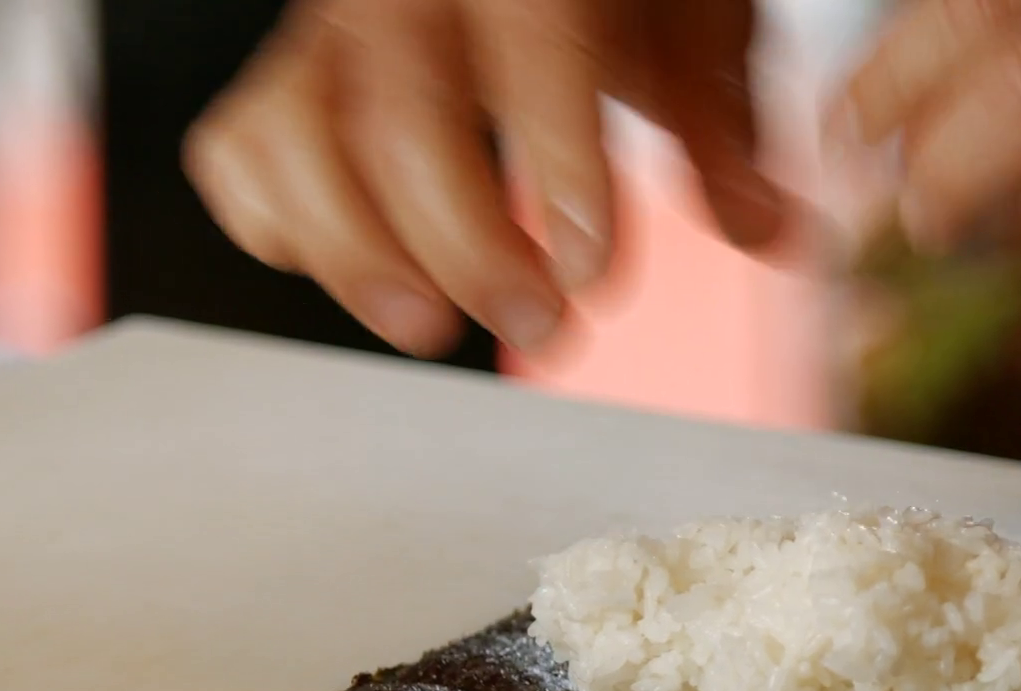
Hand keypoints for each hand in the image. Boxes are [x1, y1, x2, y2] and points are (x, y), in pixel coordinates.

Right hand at [185, 0, 785, 356]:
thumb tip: (778, 233)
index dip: (556, 161)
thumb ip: (723, 129)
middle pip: (394, 110)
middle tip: (544, 330)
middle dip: (464, 242)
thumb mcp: (696, 22)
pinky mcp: (288, 76)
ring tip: (428, 328)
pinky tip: (353, 269)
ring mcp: (333, 30)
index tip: (594, 273)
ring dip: (356, 254)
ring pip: (292, 134)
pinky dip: (280, 224)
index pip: (530, 38)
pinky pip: (242, 150)